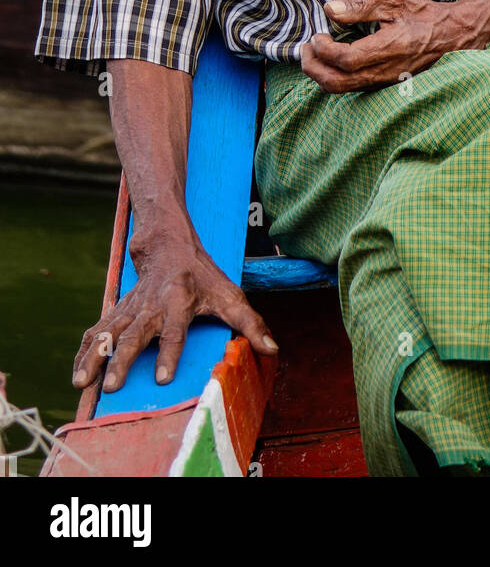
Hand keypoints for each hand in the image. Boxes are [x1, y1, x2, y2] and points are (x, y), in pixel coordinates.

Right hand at [73, 220, 276, 394]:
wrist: (168, 243)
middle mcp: (152, 304)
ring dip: (95, 357)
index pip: (175, 330)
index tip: (163, 378)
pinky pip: (98, 331)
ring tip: (82, 382)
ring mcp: (131, 307)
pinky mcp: (117, 310)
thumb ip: (250, 324)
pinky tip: (78, 372)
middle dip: (125, 360)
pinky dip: (85, 351)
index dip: (170, 353)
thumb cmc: (202, 275)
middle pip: (136, 333)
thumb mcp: (230, 294)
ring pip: (109, 332)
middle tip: (115, 385)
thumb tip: (273, 349)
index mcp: (180, 299)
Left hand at [300, 0, 480, 93]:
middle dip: (312, 67)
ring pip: (343, 89)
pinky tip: (332, 61)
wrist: (452, 35)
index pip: (344, 59)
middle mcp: (384, 71)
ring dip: (321, 74)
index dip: (322, 49)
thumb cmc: (422, 15)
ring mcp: (384, 81)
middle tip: (305, 49)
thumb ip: (360, 5)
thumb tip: (330, 9)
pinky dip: (335, 77)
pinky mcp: (384, 84)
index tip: (316, 34)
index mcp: (386, 49)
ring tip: (313, 54)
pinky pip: (353, 88)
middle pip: (336, 83)